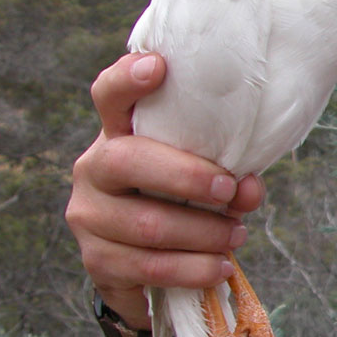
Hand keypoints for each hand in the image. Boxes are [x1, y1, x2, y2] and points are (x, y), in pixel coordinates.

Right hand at [65, 53, 263, 328]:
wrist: (142, 266)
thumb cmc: (180, 204)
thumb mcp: (205, 182)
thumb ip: (227, 179)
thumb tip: (248, 188)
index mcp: (118, 135)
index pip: (109, 96)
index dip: (127, 80)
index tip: (158, 66)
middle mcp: (93, 169)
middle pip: (128, 161)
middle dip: (188, 177)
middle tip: (229, 190)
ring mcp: (89, 216)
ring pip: (147, 225)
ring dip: (203, 234)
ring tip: (236, 236)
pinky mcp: (96, 261)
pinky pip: (147, 268)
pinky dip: (193, 270)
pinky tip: (218, 267)